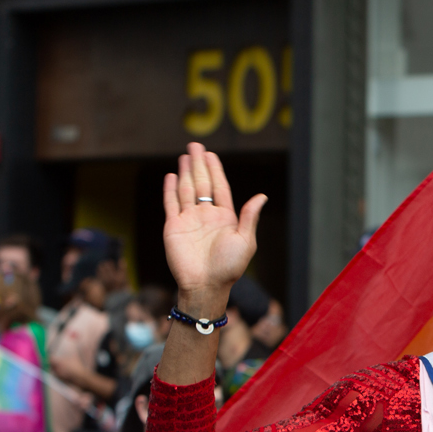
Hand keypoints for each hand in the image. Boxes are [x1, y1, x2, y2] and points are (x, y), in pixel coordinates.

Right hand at [163, 143, 266, 315]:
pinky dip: (170, 189)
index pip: (219, 187)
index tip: (211, 154)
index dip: (215, 170)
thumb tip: (262, 196)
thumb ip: (250, 217)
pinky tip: (171, 176)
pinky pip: (171, 204)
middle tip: (195, 146)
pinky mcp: (173, 227)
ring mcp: (189, 220)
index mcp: (225, 217)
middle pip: (202, 183)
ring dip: (185, 172)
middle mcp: (206, 215)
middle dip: (198, 164)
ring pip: (186, 189)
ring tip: (184, 156)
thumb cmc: (228, 267)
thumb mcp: (245, 241)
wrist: (205, 285)